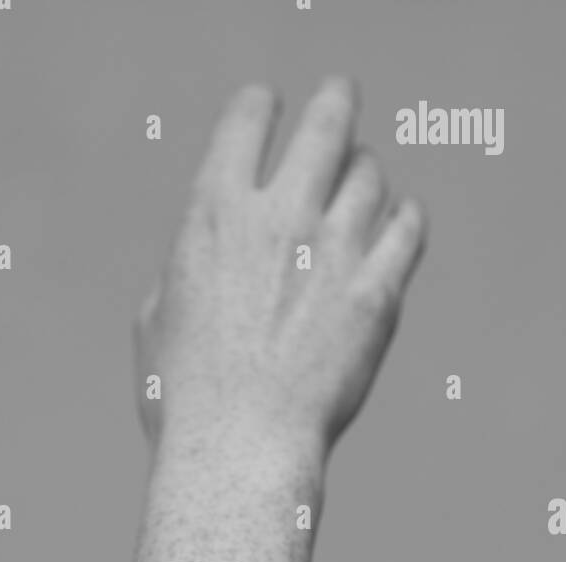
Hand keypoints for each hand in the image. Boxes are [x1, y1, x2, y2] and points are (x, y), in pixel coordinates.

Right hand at [135, 78, 426, 451]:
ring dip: (362, 176)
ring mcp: (333, 254)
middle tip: (339, 106)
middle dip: (335, 104)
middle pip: (328, 118)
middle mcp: (278, 220)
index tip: (270, 112)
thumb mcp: (156, 318)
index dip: (262, 106)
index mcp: (214, 215)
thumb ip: (187, 264)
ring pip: (370, 174)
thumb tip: (208, 247)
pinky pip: (408, 228)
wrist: (237, 455)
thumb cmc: (184, 399)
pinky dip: (404, 217)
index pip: (250, 115)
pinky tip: (398, 223)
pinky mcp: (377, 296)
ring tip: (356, 193)